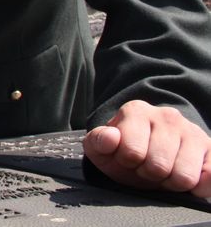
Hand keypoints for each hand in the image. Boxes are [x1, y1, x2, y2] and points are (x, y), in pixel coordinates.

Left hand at [83, 100, 210, 195]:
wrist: (148, 149)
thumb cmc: (122, 150)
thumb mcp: (101, 147)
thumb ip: (98, 142)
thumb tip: (111, 138)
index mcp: (137, 111)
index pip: (132, 151)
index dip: (127, 162)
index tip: (128, 157)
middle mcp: (168, 116)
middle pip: (159, 166)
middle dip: (149, 174)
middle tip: (146, 167)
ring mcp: (192, 131)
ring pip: (184, 176)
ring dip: (170, 182)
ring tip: (164, 171)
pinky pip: (210, 176)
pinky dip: (197, 187)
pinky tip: (185, 178)